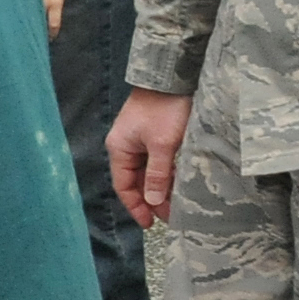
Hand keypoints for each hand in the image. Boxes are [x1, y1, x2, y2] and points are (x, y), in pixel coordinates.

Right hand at [108, 86, 190, 229]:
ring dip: (161, 187)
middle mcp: (126, 146)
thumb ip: (158, 175)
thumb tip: (154, 202)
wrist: (172, 76)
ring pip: (148, 171)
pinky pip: (157, 160)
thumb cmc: (164, 109)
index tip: (150, 223)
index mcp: (119, 149)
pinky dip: (166, 173)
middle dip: (152, 199)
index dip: (136, 206)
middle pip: (136, 180)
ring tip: (178, 202)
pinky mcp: (153, 133)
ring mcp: (139, 139)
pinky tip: (179, 181)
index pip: (124, 186)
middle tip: (172, 215)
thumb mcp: (163, 145)